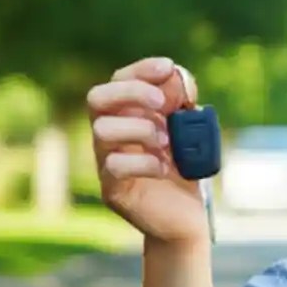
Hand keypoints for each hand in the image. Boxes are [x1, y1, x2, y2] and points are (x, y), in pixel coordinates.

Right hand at [87, 57, 208, 246]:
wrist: (186, 218)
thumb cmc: (185, 170)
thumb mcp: (189, 131)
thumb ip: (183, 103)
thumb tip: (177, 77)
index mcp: (125, 115)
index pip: (118, 80)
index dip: (141, 69)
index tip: (169, 68)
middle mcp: (109, 135)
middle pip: (96, 98)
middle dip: (132, 93)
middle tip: (162, 105)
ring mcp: (105, 162)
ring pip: (101, 130)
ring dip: (140, 129)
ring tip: (166, 142)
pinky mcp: (112, 190)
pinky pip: (114, 166)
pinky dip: (144, 161)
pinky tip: (164, 167)